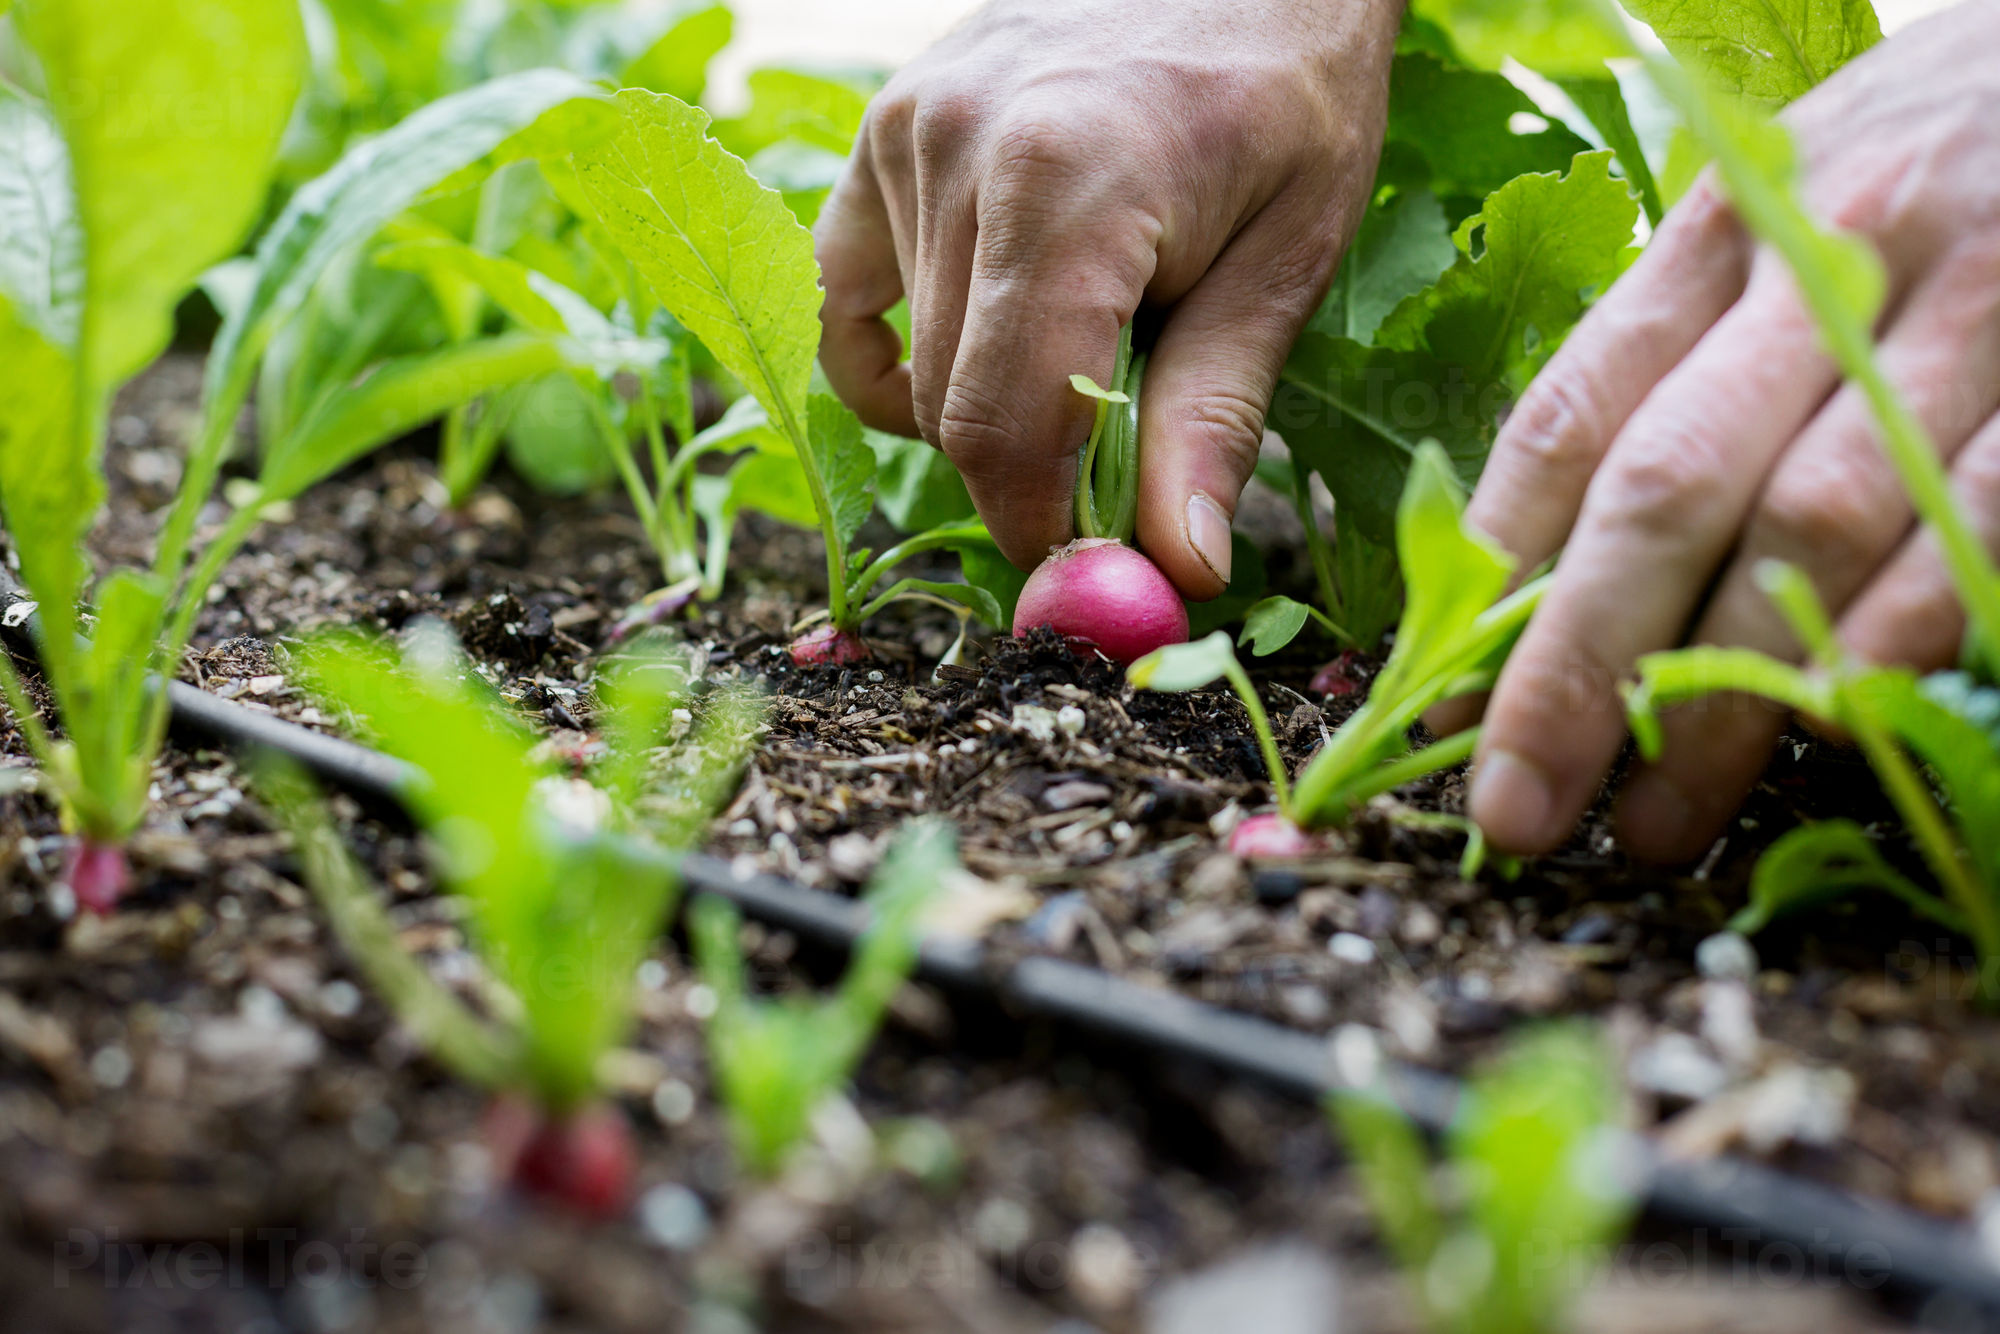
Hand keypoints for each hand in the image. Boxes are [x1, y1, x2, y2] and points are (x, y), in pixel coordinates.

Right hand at [813, 0, 1400, 594]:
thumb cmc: (1290, 91)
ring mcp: (903, 136)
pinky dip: (906, 352)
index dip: (1043, 529)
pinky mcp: (882, 135)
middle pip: (952, 408)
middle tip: (1119, 480)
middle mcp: (955, 152)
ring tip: (1084, 357)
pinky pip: (850, 297)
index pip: (1002, 425)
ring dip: (985, 407)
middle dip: (1029, 478)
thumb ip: (1213, 419)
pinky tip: (985, 341)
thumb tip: (1178, 571)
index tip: (1097, 575)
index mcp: (1064, 183)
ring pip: (907, 365)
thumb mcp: (1290, 258)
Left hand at [1458, 1, 1999, 859]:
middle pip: (1662, 491)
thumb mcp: (1768, 234)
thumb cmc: (1909, 184)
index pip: (1567, 420)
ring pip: (1806, 532)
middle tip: (1516, 810)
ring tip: (1653, 822)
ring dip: (1719, 699)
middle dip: (1573, 670)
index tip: (1437, 711)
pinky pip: (1968, 531)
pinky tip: (1822, 738)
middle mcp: (1822, 271)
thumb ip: (1668, 375)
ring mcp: (1958, 323)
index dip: (1489, 582)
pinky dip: (1886, 645)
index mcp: (1714, 238)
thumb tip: (1531, 575)